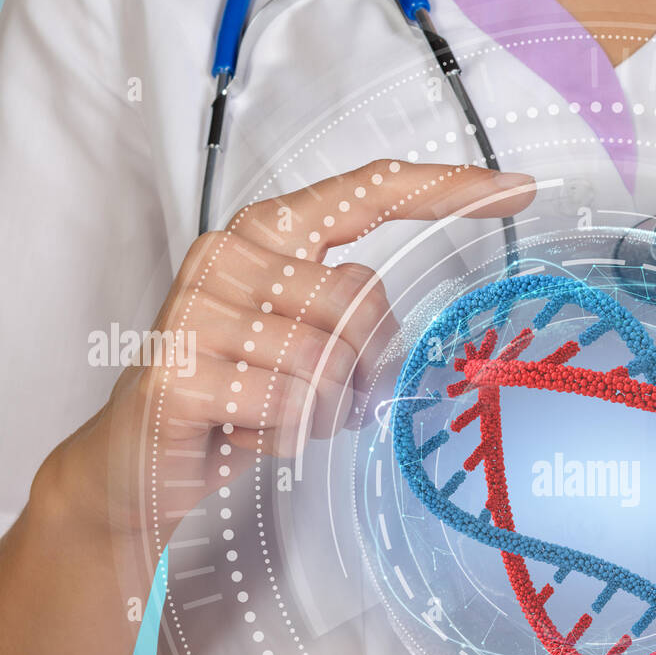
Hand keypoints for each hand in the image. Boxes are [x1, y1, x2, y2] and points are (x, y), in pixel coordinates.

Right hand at [33, 160, 535, 549]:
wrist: (139, 465)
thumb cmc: (237, 401)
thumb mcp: (307, 350)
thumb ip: (355, 320)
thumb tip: (414, 340)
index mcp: (267, 235)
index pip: (367, 191)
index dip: (445, 188)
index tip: (516, 189)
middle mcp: (228, 256)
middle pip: (360, 296)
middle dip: (367, 364)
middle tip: (335, 400)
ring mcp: (198, 310)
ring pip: (327, 358)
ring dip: (324, 408)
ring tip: (286, 418)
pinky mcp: (179, 372)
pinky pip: (286, 403)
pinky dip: (287, 435)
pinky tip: (254, 436)